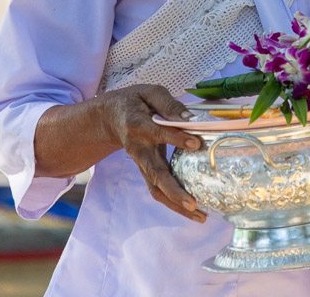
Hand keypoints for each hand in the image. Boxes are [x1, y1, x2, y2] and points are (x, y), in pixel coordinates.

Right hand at [34, 84, 206, 222]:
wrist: (109, 117)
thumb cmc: (134, 101)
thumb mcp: (149, 92)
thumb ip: (169, 105)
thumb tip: (191, 119)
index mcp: (138, 125)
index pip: (159, 133)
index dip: (177, 138)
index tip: (196, 143)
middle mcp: (139, 149)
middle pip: (155, 174)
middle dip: (174, 191)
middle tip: (193, 203)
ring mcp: (141, 163)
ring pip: (156, 188)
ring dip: (176, 204)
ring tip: (200, 216)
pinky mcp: (145, 170)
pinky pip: (158, 189)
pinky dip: (174, 202)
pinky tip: (194, 211)